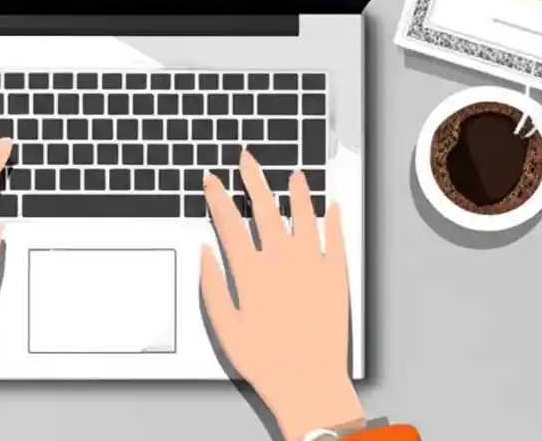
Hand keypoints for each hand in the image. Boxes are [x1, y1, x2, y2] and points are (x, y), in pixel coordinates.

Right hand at [200, 151, 363, 440]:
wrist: (308, 382)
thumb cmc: (264, 360)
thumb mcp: (224, 326)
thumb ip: (212, 286)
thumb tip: (204, 253)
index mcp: (250, 272)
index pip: (229, 223)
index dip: (218, 197)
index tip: (212, 179)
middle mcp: (281, 261)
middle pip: (264, 209)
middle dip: (253, 179)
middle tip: (246, 158)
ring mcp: (312, 266)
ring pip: (304, 216)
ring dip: (297, 192)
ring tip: (294, 173)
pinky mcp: (336, 277)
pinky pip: (336, 239)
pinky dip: (334, 219)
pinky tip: (332, 205)